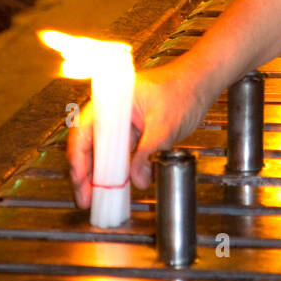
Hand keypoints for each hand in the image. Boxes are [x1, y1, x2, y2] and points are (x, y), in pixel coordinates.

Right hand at [67, 60, 208, 208]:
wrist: (201, 82)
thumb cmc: (183, 88)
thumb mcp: (164, 125)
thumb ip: (148, 153)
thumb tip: (137, 179)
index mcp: (111, 101)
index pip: (84, 132)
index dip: (79, 160)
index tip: (81, 182)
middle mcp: (112, 111)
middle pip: (91, 145)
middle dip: (86, 174)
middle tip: (86, 198)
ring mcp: (123, 121)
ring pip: (105, 151)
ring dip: (102, 174)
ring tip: (98, 197)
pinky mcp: (134, 130)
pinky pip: (121, 152)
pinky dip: (119, 169)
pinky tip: (118, 186)